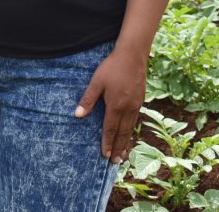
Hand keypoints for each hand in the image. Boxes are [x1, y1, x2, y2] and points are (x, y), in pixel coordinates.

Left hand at [74, 48, 146, 163]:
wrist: (133, 56)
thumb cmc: (112, 67)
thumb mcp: (96, 82)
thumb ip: (88, 99)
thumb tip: (77, 115)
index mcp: (116, 105)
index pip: (110, 129)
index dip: (107, 142)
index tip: (105, 155)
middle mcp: (128, 108)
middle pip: (122, 132)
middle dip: (118, 148)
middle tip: (115, 162)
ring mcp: (136, 104)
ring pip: (130, 128)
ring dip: (126, 142)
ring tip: (123, 154)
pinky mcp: (140, 100)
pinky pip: (135, 120)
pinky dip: (131, 131)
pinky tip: (129, 134)